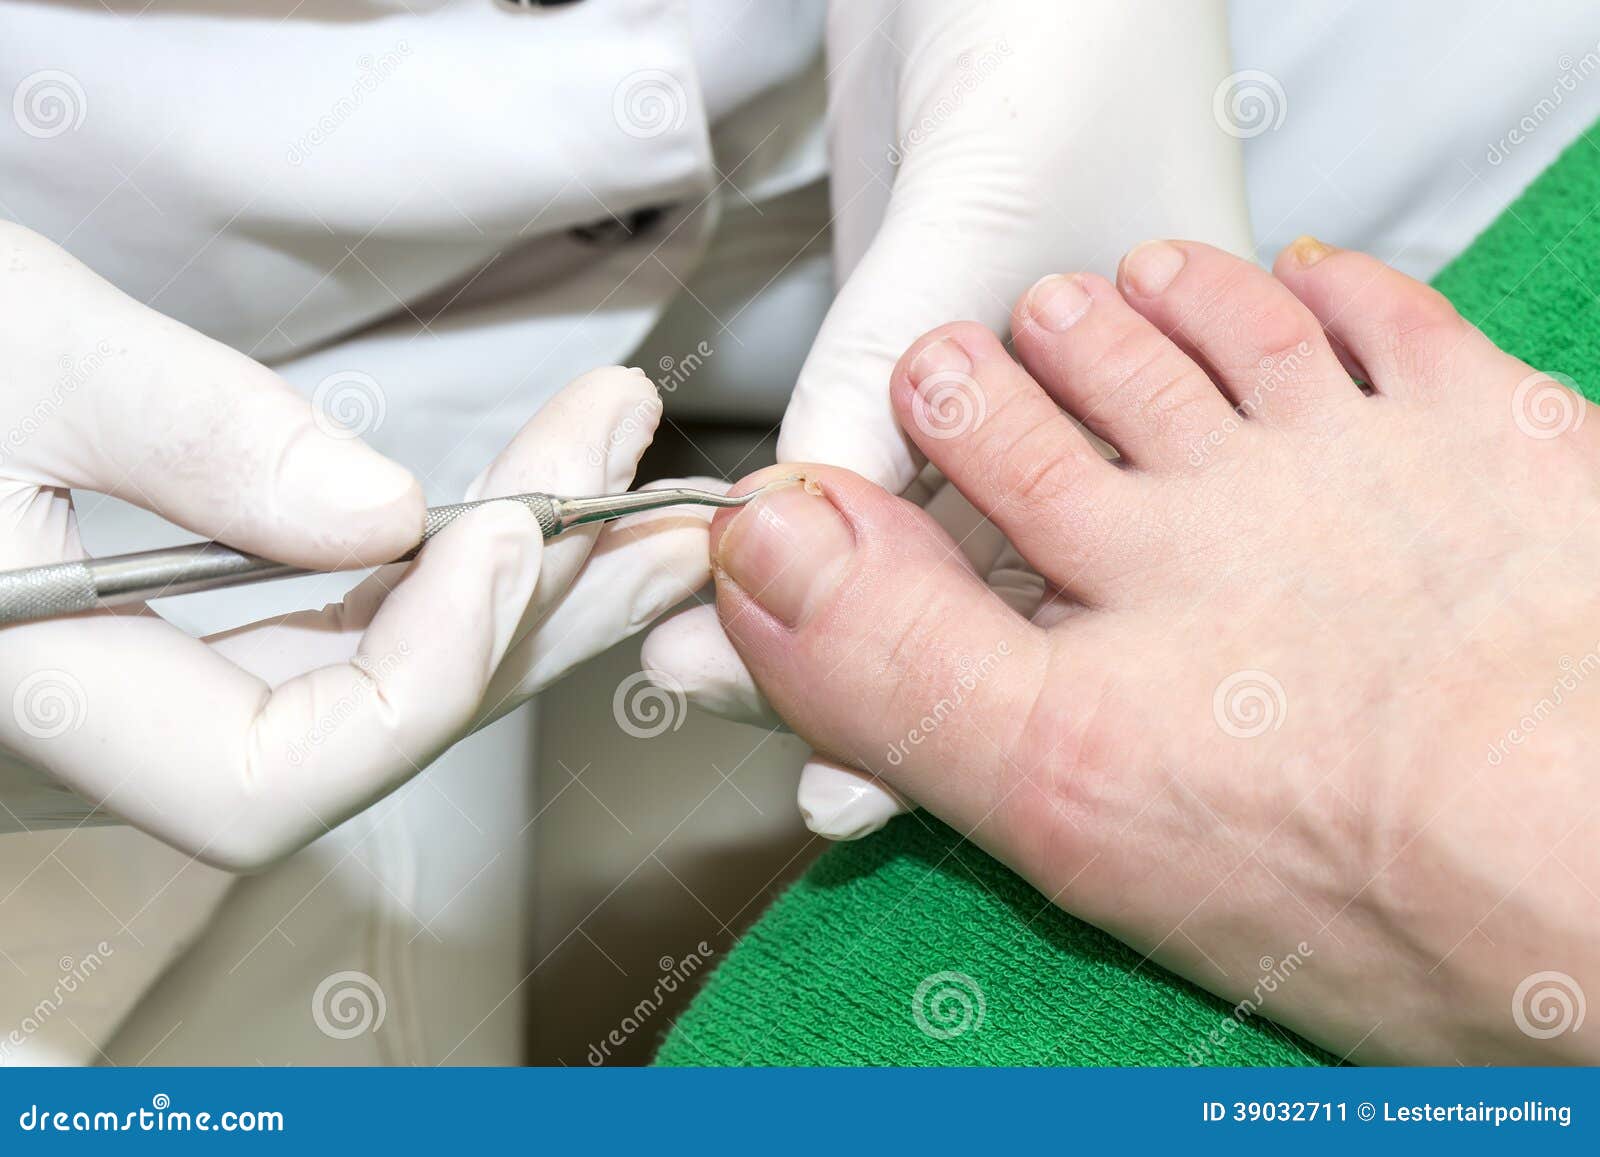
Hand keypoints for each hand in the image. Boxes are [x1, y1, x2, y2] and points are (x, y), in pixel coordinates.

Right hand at [0, 222, 708, 868]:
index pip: (273, 777)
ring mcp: (155, 687)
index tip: (516, 530)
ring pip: (380, 677)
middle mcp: (107, 728)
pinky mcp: (190, 634)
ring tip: (636, 491)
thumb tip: (384, 519)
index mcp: (29, 697)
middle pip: (372, 731)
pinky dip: (449, 566)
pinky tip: (535, 502)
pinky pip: (346, 627)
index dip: (422, 672)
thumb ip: (189, 442)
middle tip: (670, 519)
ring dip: (526, 588)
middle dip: (537, 617)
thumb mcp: (11, 347)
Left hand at [647, 0, 1255, 838]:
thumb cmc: (1068, 31)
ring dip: (802, 591)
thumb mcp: (981, 210)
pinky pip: (857, 448)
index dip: (940, 706)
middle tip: (718, 716)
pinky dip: (798, 503)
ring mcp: (994, 389)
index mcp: (1165, 423)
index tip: (838, 793)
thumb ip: (891, 372)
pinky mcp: (914, 332)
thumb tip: (805, 522)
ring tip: (695, 663)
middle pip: (962, 584)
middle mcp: (1083, 426)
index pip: (1038, 601)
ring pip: (899, 527)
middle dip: (843, 665)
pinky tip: (744, 556)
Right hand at [702, 239, 1599, 1062]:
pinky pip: (1400, 326)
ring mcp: (1364, 453)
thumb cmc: (1348, 870)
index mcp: (1121, 581)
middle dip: (1030, 353)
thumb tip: (768, 551)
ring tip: (1128, 282)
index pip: (987, 466)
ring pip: (1233, 335)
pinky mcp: (1499, 435)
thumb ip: (895, 666)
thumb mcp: (1057, 797)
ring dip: (1168, 302)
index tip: (906, 388)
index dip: (929, 419)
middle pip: (1102, 385)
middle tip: (997, 332)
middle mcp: (1226, 493)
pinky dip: (1345, 292)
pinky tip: (1320, 281)